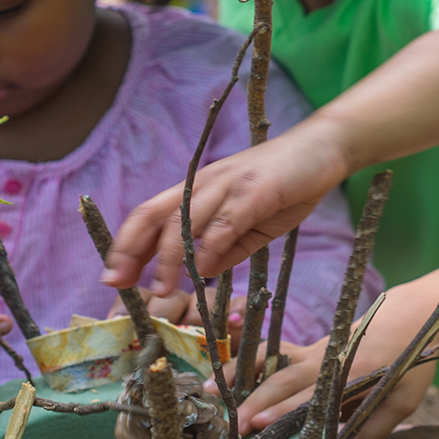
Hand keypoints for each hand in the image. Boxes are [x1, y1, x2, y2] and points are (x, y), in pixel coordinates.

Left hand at [100, 133, 348, 293]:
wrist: (325, 149)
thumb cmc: (286, 185)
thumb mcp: (250, 226)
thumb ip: (225, 248)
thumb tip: (199, 273)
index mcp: (197, 191)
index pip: (150, 217)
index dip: (126, 246)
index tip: (113, 277)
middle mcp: (203, 184)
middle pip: (153, 215)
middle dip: (129, 250)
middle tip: (116, 284)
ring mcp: (228, 184)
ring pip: (184, 220)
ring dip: (168, 257)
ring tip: (161, 289)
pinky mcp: (255, 190)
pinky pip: (225, 220)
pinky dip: (210, 246)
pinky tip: (203, 270)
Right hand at [234, 297, 435, 438]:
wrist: (414, 312)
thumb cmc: (413, 359)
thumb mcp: (404, 399)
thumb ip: (374, 429)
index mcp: (351, 373)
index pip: (310, 396)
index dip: (283, 411)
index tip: (257, 424)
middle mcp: (327, 360)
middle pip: (284, 380)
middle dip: (256, 401)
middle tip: (232, 423)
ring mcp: (317, 351)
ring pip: (271, 361)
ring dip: (239, 373)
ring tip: (210, 387)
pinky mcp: (313, 348)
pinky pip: (277, 354)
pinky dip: (250, 360)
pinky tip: (228, 369)